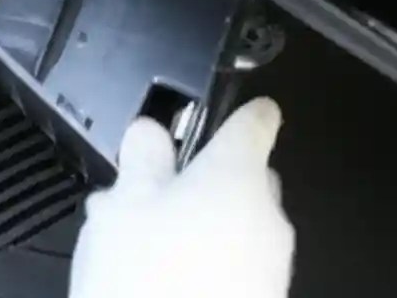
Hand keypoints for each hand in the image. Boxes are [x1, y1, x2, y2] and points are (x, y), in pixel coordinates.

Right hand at [70, 98, 295, 297]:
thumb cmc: (148, 282)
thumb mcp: (124, 209)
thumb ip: (142, 162)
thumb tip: (150, 131)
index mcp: (236, 176)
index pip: (256, 123)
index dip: (240, 114)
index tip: (225, 118)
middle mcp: (267, 216)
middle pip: (246, 179)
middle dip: (206, 184)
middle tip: (152, 200)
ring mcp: (272, 265)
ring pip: (240, 228)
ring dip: (205, 230)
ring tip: (146, 253)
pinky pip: (240, 269)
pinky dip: (213, 268)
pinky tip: (168, 285)